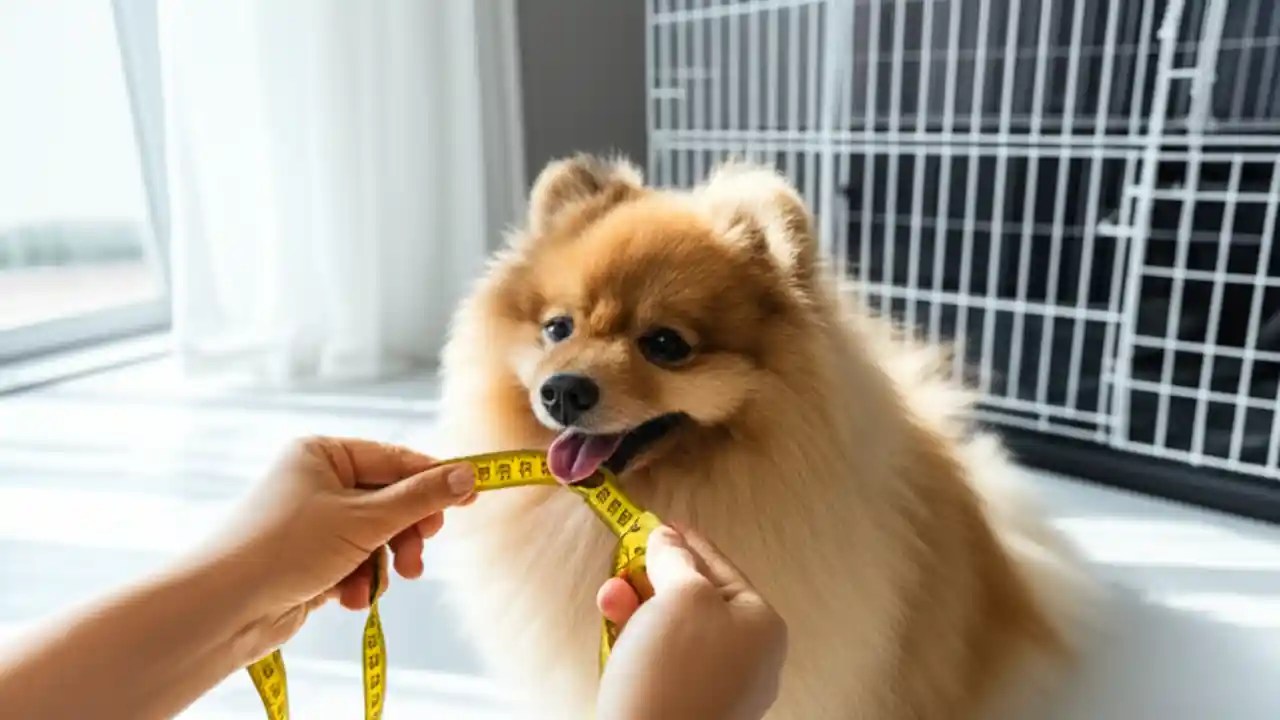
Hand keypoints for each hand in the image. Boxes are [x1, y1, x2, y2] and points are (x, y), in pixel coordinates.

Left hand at [206, 437, 474, 655]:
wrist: (223, 607)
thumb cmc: (286, 547)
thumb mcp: (365, 518)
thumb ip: (420, 498)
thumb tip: (468, 475)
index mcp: (323, 454)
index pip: (395, 460)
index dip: (435, 479)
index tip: (472, 495)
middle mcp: (316, 482)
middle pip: (388, 501)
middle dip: (406, 532)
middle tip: (421, 552)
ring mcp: (312, 522)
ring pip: (375, 537)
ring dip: (383, 562)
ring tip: (383, 581)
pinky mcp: (309, 560)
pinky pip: (354, 562)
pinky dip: (359, 580)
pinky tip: (350, 596)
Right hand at [595, 526, 787, 719]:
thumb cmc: (674, 669)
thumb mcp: (681, 597)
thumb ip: (676, 560)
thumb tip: (667, 538)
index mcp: (762, 626)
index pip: (722, 569)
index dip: (688, 543)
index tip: (659, 524)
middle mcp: (749, 659)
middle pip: (696, 600)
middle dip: (654, 577)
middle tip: (623, 564)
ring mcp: (721, 689)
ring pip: (674, 631)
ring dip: (639, 607)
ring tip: (610, 599)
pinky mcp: (688, 709)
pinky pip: (663, 661)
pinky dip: (639, 641)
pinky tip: (616, 632)